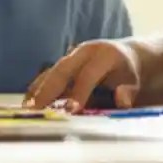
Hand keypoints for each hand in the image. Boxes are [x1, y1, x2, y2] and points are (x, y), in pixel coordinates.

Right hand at [24, 40, 141, 110]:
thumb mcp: (135, 83)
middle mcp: (84, 52)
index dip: (79, 92)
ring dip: (39, 89)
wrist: (124, 55)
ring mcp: (72, 55)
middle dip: (50, 90)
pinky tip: (28, 103)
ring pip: (52, 71)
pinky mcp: (64, 63)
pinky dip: (38, 88)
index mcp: (104, 54)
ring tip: (27, 108)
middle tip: (38, 109)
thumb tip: (121, 100)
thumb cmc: (128, 74)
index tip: (70, 110)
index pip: (88, 74)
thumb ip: (129, 92)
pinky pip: (48, 74)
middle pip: (63, 69)